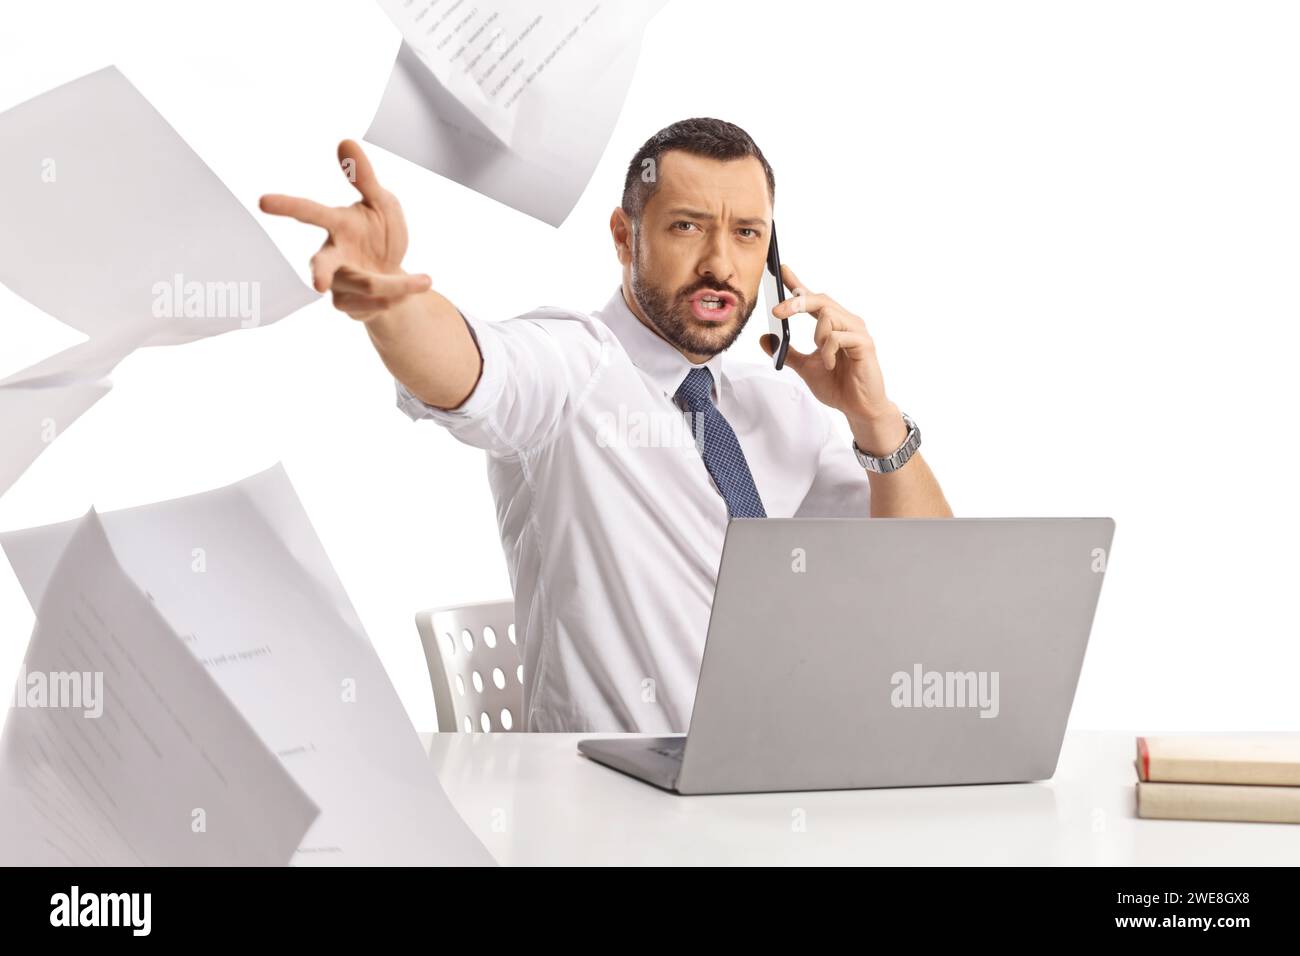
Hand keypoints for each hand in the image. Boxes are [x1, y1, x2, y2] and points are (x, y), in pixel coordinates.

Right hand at [260, 139, 430, 321]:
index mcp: (337, 225)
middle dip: (320, 273)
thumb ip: (365, 178)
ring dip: (396, 284)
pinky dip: (396, 298)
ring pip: (364, 286)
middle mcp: (332, 254)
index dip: (287, 206)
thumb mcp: (382, 203)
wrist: (398, 277)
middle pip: (321, 264)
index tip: (263, 202)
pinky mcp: (348, 305)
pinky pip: (372, 306)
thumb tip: (346, 140)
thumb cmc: (382, 234)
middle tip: (317, 283)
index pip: (310, 213)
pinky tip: (406, 292)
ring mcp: (337, 283)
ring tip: (423, 280)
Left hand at [761, 265, 907, 456]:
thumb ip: (787, 352)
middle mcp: (846, 322)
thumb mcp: (805, 368)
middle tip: (777, 312)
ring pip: (828, 314)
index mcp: (832, 324)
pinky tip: (829, 364)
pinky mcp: (865, 344)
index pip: (813, 298)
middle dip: (795, 302)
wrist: (859, 408)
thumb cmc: (838, 386)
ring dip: (816, 334)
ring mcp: (857, 331)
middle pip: (820, 299)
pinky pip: (839, 336)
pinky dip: (828, 350)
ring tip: (821, 355)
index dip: (797, 282)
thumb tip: (764, 339)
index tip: (781, 269)